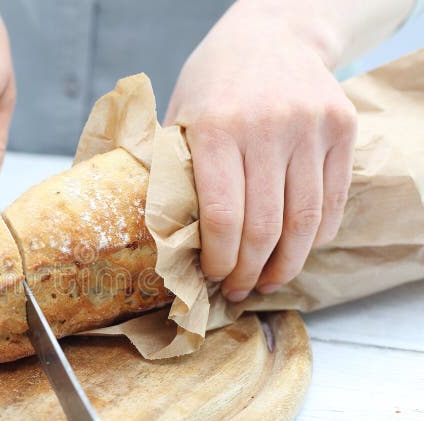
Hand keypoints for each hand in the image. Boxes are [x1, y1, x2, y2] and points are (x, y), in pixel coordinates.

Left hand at [165, 0, 356, 300]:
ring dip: (286, 265)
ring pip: (305, 223)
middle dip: (249, 271)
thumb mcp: (180, 119)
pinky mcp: (342, 129)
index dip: (218, 259)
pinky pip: (332, 202)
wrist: (272, 35)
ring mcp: (311, 128)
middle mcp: (267, 128)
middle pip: (265, 227)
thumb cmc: (214, 84)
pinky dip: (315, 238)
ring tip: (267, 282)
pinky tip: (295, 251)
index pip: (221, 216)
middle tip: (237, 290)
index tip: (211, 277)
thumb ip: (177, 174)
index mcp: (217, 129)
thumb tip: (172, 242)